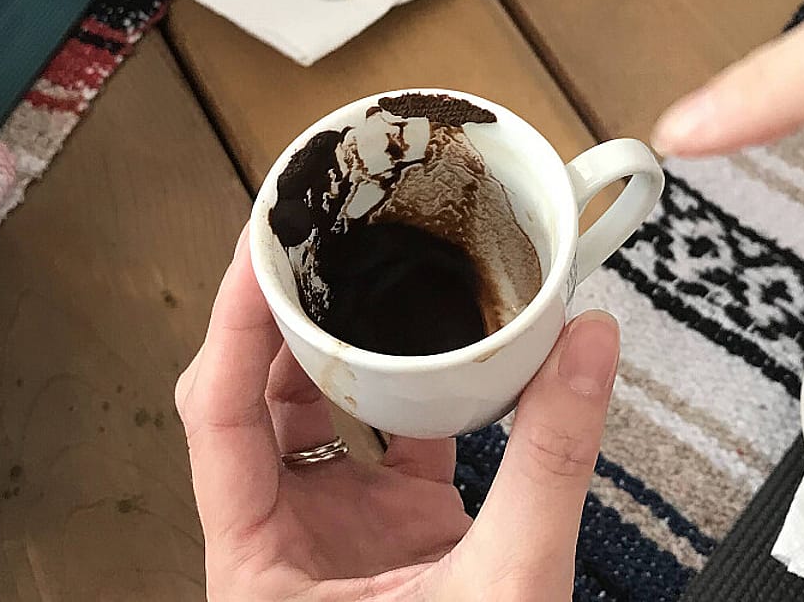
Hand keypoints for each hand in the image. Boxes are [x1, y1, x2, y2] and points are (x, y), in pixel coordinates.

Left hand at [175, 228, 620, 600]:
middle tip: (313, 238)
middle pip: (252, 400)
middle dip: (281, 316)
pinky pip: (376, 441)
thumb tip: (585, 345)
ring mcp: (329, 538)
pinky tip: (430, 348)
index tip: (257, 244)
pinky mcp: (384, 534)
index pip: (218, 414)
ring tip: (360, 276)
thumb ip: (548, 466)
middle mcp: (279, 545)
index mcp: (260, 568)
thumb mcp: (507, 590)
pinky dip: (400, 390)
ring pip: (307, 418)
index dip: (230, 321)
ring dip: (333, 349)